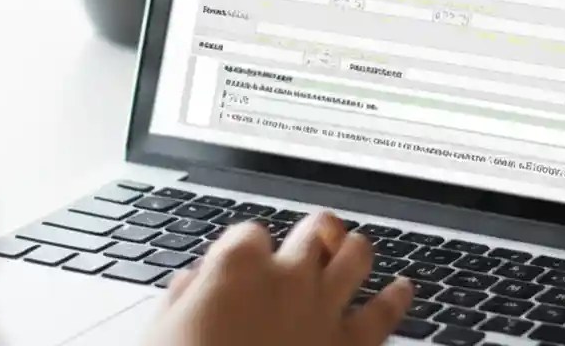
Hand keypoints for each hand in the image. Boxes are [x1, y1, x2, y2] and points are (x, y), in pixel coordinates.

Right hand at [144, 212, 412, 345]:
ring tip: (354, 250)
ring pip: (357, 254)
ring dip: (354, 250)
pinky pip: (387, 311)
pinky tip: (402, 289)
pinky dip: (397, 297)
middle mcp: (288, 276)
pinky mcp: (354, 345)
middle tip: (313, 240)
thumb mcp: (162, 334)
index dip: (246, 251)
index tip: (242, 267)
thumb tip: (191, 284)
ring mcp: (326, 307)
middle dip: (312, 234)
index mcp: (237, 266)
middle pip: (313, 230)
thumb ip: (182, 301)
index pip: (249, 233)